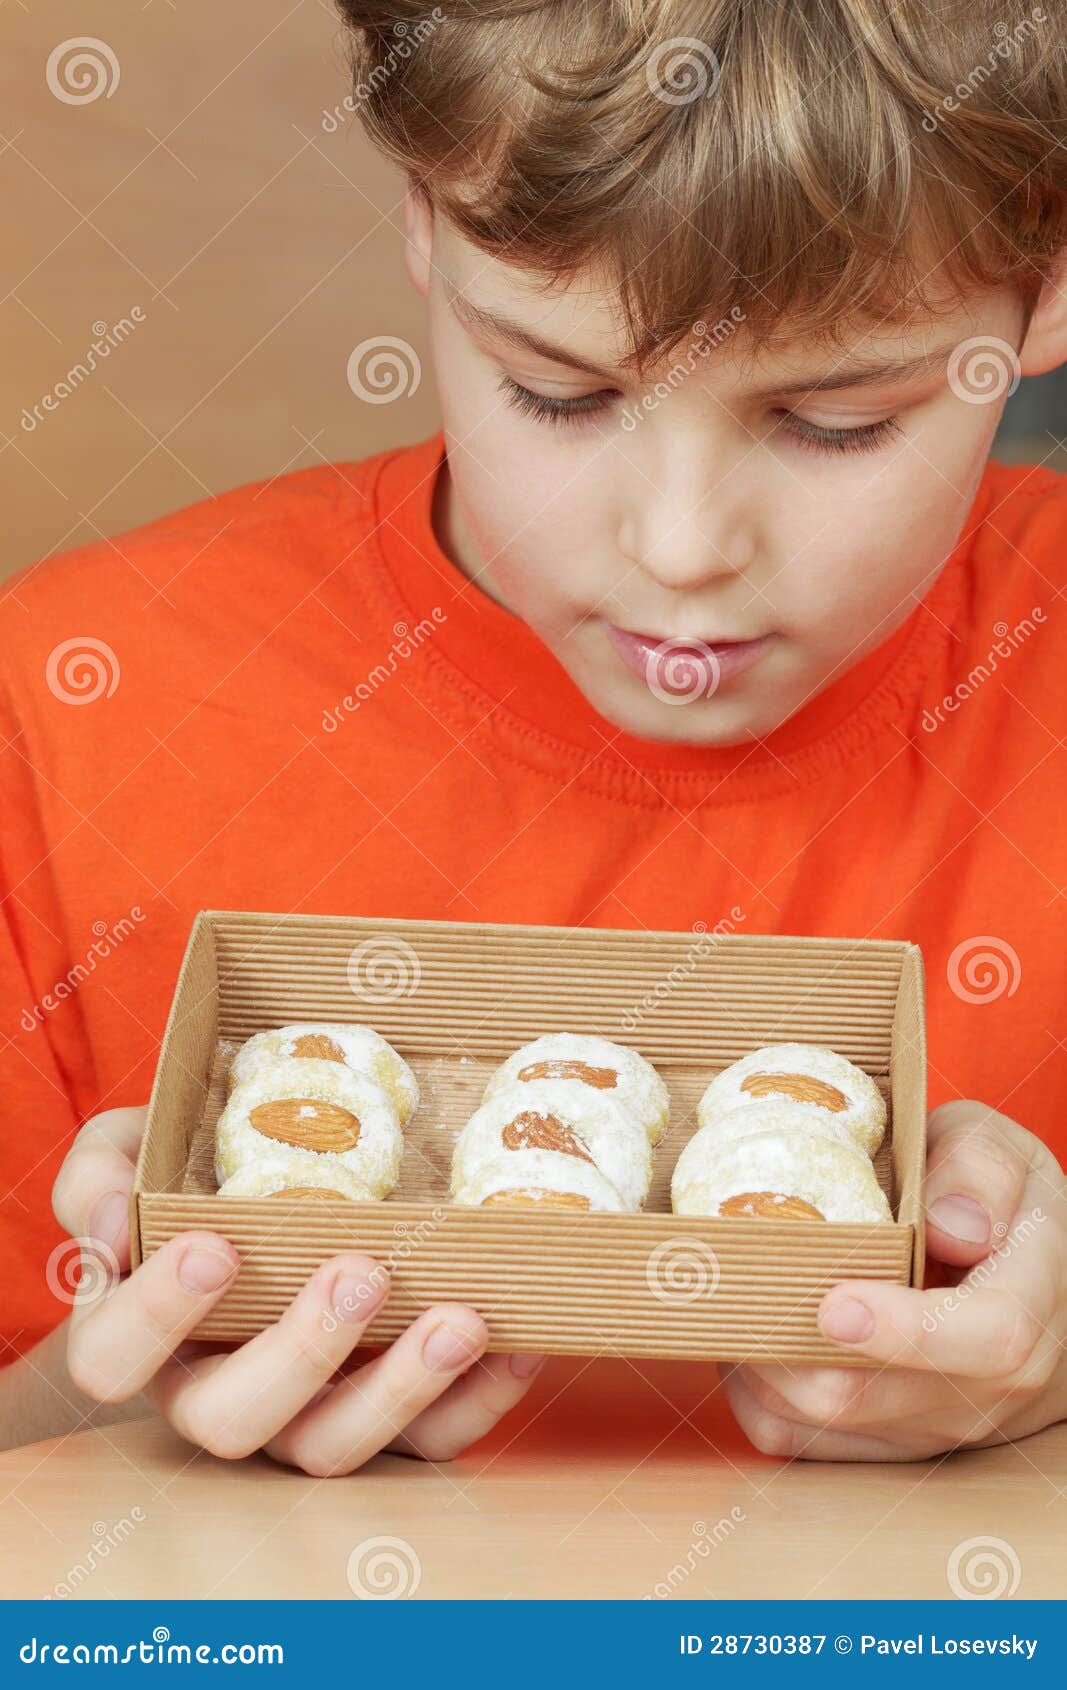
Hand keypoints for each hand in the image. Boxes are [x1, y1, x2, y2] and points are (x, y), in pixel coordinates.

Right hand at [52, 1107, 544, 1474]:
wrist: (259, 1216)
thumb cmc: (186, 1184)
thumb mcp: (128, 1153)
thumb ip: (103, 1171)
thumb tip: (114, 1217)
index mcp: (138, 1338)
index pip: (112, 1356)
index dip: (156, 1315)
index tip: (214, 1247)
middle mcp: (210, 1395)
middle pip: (233, 1421)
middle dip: (301, 1354)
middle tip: (361, 1272)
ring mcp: (298, 1421)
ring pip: (333, 1449)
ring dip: (402, 1389)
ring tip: (460, 1318)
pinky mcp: (382, 1430)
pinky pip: (428, 1445)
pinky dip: (478, 1401)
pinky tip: (518, 1342)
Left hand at [719, 1101, 1066, 1459]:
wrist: (1028, 1284)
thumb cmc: (1000, 1204)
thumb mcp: (1001, 1152)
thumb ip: (981, 1170)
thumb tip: (951, 1226)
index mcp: (1031, 1303)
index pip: (988, 1340)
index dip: (906, 1331)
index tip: (834, 1304)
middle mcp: (990, 1388)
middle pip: (872, 1396)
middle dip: (788, 1346)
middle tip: (737, 1284)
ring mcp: (936, 1428)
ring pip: (823, 1426)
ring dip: (761, 1365)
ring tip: (733, 1296)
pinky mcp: (889, 1447)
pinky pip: (800, 1440)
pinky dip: (756, 1391)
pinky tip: (748, 1331)